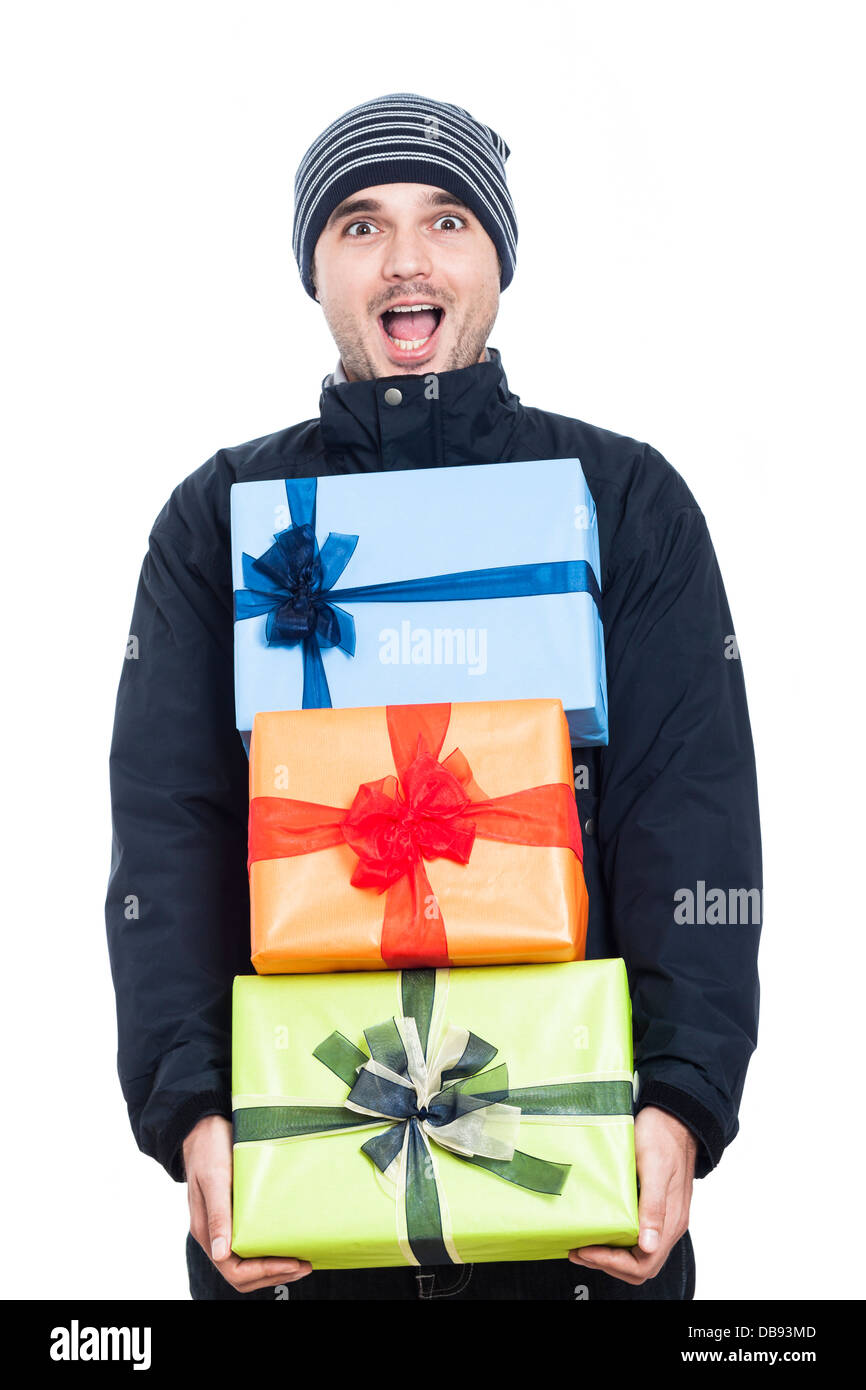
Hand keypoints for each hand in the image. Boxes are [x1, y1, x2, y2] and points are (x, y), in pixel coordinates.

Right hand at [183, 1114, 311, 1292]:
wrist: (205, 1126)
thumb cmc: (209, 1149)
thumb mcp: (215, 1179)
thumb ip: (218, 1215)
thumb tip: (221, 1254)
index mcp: (207, 1231)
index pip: (234, 1269)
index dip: (264, 1271)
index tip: (291, 1262)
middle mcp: (215, 1235)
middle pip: (242, 1274)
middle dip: (274, 1274)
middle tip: (305, 1265)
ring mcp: (224, 1228)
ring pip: (247, 1265)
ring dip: (274, 1269)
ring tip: (302, 1261)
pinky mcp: (234, 1217)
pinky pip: (251, 1246)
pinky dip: (270, 1253)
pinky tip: (288, 1244)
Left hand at [568, 1105, 697, 1284]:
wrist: (674, 1118)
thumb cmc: (662, 1136)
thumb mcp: (653, 1167)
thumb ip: (653, 1207)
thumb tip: (649, 1246)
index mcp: (670, 1219)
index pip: (643, 1264)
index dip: (613, 1262)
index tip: (588, 1250)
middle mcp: (669, 1225)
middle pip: (640, 1266)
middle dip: (608, 1263)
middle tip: (579, 1251)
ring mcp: (663, 1219)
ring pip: (639, 1256)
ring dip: (611, 1257)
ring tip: (584, 1246)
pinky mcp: (656, 1210)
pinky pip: (638, 1240)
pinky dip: (617, 1244)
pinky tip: (600, 1231)